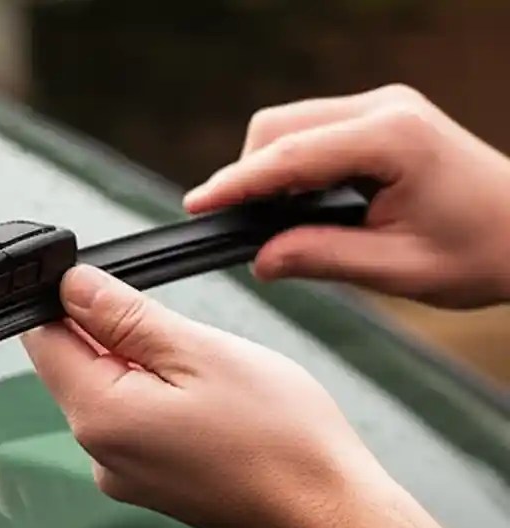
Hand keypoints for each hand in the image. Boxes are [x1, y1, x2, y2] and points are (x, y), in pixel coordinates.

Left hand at [20, 264, 394, 527]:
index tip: (108, 282)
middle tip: (187, 337)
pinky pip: (142, 423)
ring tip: (214, 377)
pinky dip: (169, 400)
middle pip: (77, 365)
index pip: (42, 339)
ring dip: (150, 367)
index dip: (66, 299)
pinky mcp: (155, 485)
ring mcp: (126, 475)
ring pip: (114, 392)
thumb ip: (125, 316)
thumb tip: (73, 287)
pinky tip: (219, 406)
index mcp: (98, 416)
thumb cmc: (284, 445)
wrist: (336, 524)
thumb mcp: (201, 352)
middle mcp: (99, 453)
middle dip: (119, 333)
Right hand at [184, 84, 509, 307]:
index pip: (290, 156)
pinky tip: (299, 204)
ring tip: (274, 223)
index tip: (197, 206)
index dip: (237, 183)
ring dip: (270, 171)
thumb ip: (321, 259)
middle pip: (279, 128)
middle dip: (249, 176)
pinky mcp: (380, 118)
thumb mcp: (396, 269)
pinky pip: (312, 131)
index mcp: (393, 139)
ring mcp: (383, 108)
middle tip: (241, 231)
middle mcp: (384, 109)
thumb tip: (259, 259)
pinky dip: (292, 166)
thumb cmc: (481, 251)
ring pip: (289, 126)